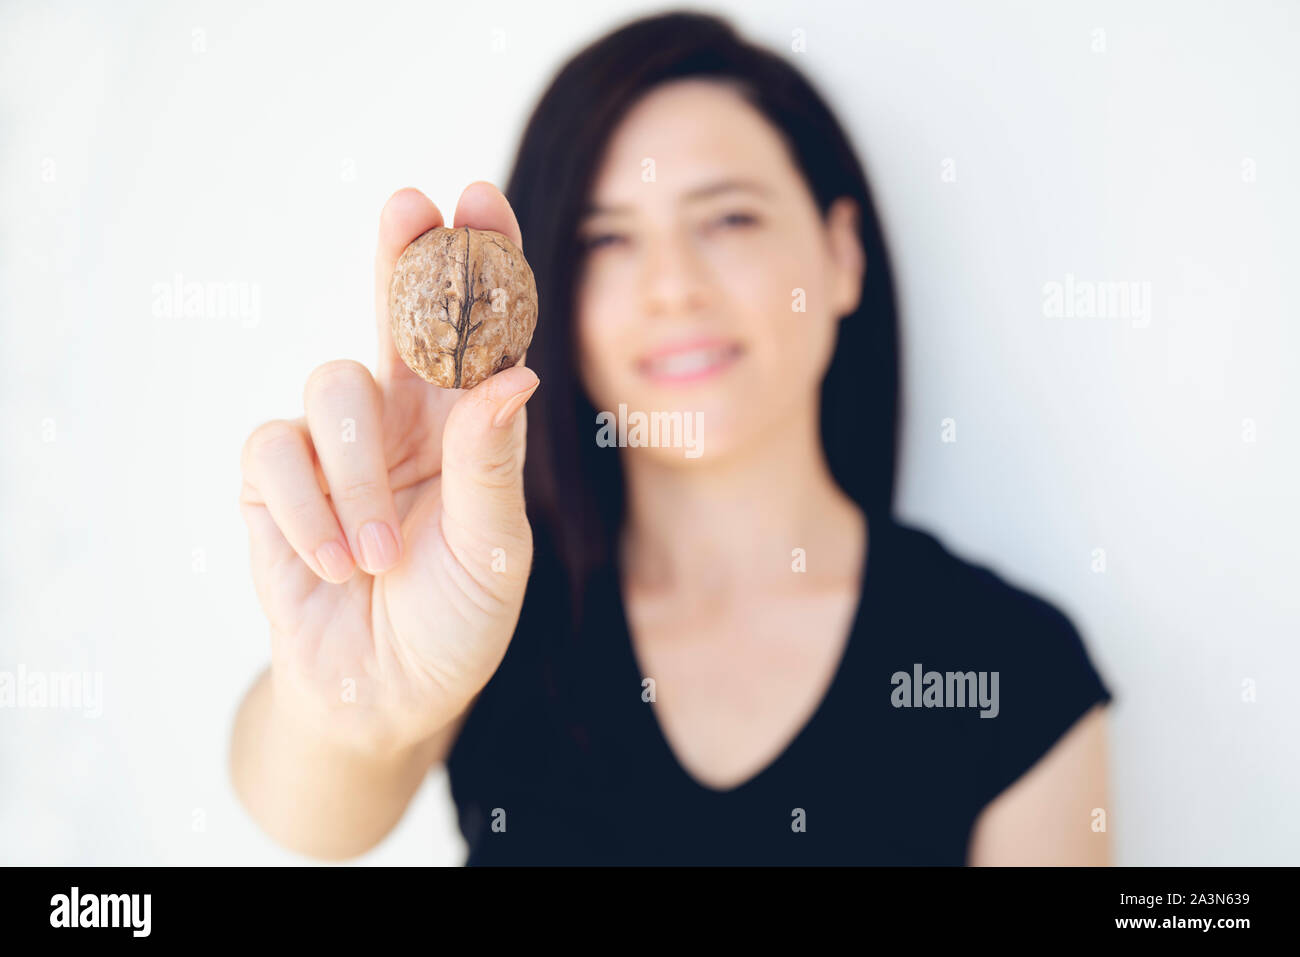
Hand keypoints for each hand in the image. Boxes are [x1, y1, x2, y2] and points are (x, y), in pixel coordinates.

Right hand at [238, 183, 538, 756]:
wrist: (383, 696)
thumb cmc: (453, 620)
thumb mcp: (492, 550)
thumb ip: (492, 465)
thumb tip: (515, 373)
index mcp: (467, 427)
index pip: (476, 333)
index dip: (479, 266)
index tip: (479, 202)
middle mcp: (403, 420)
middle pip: (397, 312)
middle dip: (402, 258)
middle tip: (410, 209)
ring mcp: (335, 445)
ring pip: (332, 384)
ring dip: (358, 475)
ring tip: (379, 556)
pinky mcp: (272, 481)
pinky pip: (273, 451)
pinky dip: (306, 510)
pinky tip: (336, 564)